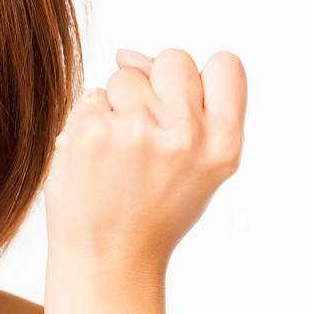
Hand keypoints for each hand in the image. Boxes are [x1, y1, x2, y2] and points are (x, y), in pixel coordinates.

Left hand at [43, 48, 246, 271]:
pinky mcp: (91, 133)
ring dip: (117, 105)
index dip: (201, 81)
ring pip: (124, 77)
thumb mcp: (199, 166)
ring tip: (118, 153)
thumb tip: (128, 53)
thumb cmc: (154, 209)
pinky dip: (88, 122)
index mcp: (223, 143)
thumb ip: (187, 104)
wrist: (108, 259)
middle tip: (145, 136)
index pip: (226, 65)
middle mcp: (185, 134)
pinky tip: (94, 158)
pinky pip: (90, 97)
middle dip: (155, 86)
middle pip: (172, 60)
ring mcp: (136, 131)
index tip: (185, 111)